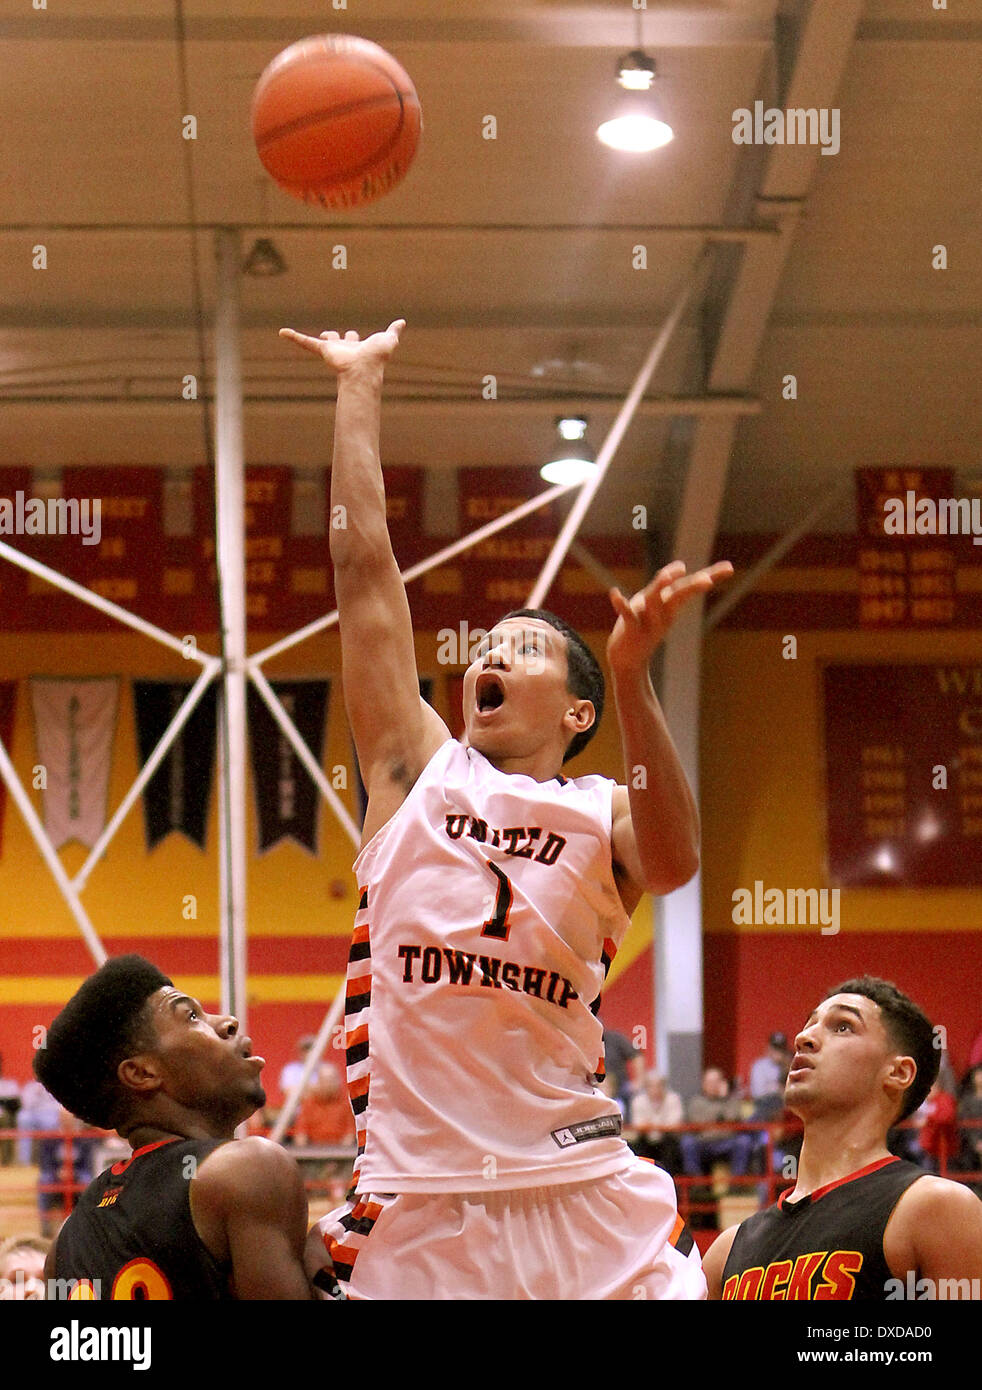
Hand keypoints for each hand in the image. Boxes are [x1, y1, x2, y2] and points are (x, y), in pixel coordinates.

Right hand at [279, 318, 404, 373]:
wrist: (364, 369)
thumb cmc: (377, 357)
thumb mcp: (389, 339)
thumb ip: (394, 331)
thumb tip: (402, 322)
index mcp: (359, 347)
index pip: (353, 339)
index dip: (353, 337)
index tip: (351, 335)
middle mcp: (345, 349)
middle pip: (338, 339)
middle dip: (337, 338)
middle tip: (331, 336)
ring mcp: (333, 351)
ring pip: (323, 342)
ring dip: (319, 340)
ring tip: (305, 338)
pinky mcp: (323, 350)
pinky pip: (306, 342)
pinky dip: (294, 337)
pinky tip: (282, 332)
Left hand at [607, 560, 732, 672]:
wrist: (627, 659)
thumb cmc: (643, 626)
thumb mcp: (658, 604)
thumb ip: (668, 586)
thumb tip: (682, 565)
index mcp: (671, 605)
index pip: (691, 588)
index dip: (710, 577)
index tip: (730, 568)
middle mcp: (663, 613)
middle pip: (679, 595)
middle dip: (692, 588)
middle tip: (708, 581)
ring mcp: (647, 621)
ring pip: (654, 601)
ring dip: (659, 588)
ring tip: (667, 574)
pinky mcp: (630, 629)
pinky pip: (627, 615)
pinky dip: (621, 604)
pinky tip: (614, 593)